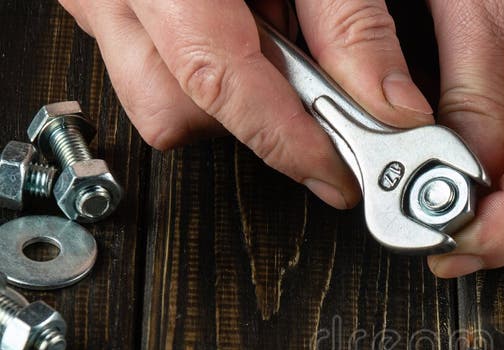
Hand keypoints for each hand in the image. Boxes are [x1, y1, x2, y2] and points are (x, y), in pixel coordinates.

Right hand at [58, 0, 434, 208]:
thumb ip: (349, 19)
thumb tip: (391, 107)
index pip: (217, 78)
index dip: (285, 139)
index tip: (336, 175)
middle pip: (175, 107)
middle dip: (252, 111)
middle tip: (309, 78)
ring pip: (160, 99)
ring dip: (227, 88)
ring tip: (266, 27)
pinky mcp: (107, 5)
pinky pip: (152, 68)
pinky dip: (208, 63)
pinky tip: (237, 20)